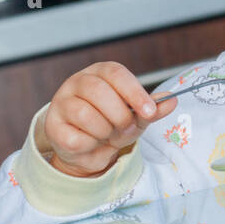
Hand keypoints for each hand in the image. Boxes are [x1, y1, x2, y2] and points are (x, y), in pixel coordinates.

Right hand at [39, 61, 176, 176]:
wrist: (88, 150)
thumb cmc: (111, 125)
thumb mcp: (136, 117)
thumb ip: (153, 109)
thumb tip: (172, 100)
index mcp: (100, 73)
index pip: (115, 73)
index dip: (134, 92)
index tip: (150, 111)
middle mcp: (77, 82)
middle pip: (99, 92)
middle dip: (120, 116)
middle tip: (126, 128)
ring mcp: (61, 102)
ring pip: (86, 115)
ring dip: (104, 132)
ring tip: (106, 134)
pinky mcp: (52, 126)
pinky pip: (75, 137)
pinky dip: (90, 145)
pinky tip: (91, 142)